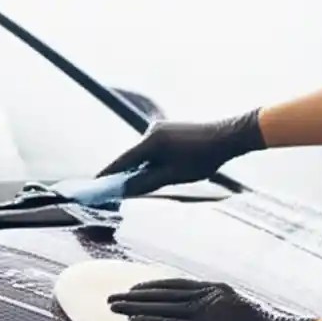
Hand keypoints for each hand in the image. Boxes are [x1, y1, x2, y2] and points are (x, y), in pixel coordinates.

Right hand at [97, 109, 265, 196]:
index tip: (94, 185)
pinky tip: (154, 172)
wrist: (227, 137)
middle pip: (131, 157)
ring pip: (142, 154)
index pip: (122, 161)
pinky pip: (152, 149)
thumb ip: (147, 182)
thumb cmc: (203, 158)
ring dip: (139, 169)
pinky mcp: (168, 130)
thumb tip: (125, 190)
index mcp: (150, 141)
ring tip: (134, 186)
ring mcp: (160, 129)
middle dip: (122, 174)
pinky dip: (149, 161)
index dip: (108, 174)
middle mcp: (151, 131)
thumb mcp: (174, 175)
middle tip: (110, 191)